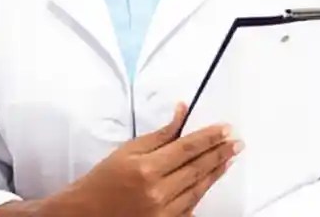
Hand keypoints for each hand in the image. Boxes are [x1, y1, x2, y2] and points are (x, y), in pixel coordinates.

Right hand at [43, 103, 243, 216]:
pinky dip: (201, 192)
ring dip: (216, 172)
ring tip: (229, 158)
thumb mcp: (127, 151)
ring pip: (198, 189)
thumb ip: (160, 134)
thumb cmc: (101, 182)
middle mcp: (156, 193)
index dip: (210, 137)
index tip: (226, 129)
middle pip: (197, 168)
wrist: (83, 215)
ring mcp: (161, 213)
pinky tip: (210, 180)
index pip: (187, 148)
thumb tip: (181, 112)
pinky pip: (189, 207)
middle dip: (220, 153)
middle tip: (237, 142)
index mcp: (146, 170)